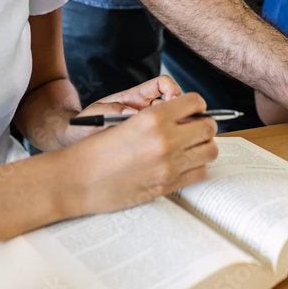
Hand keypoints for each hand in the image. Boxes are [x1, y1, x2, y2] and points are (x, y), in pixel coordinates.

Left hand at [64, 75, 181, 144]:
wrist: (77, 142)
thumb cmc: (86, 124)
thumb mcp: (95, 113)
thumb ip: (110, 110)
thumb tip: (129, 112)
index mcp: (135, 97)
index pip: (161, 84)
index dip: (171, 87)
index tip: (173, 97)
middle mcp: (144, 110)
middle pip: (173, 103)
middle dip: (181, 111)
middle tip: (179, 124)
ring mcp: (147, 126)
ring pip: (172, 122)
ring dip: (175, 129)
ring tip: (170, 139)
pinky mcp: (145, 141)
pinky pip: (162, 139)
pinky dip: (167, 143)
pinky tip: (162, 152)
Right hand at [66, 91, 218, 215]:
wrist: (77, 180)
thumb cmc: (97, 148)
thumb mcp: (127, 120)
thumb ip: (158, 116)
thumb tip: (185, 116)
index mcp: (154, 117)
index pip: (195, 102)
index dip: (196, 105)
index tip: (192, 111)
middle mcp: (165, 140)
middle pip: (208, 127)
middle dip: (204, 126)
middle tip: (193, 129)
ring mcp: (168, 165)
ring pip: (210, 151)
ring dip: (203, 146)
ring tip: (189, 147)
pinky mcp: (167, 186)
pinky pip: (199, 173)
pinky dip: (196, 167)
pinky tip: (181, 164)